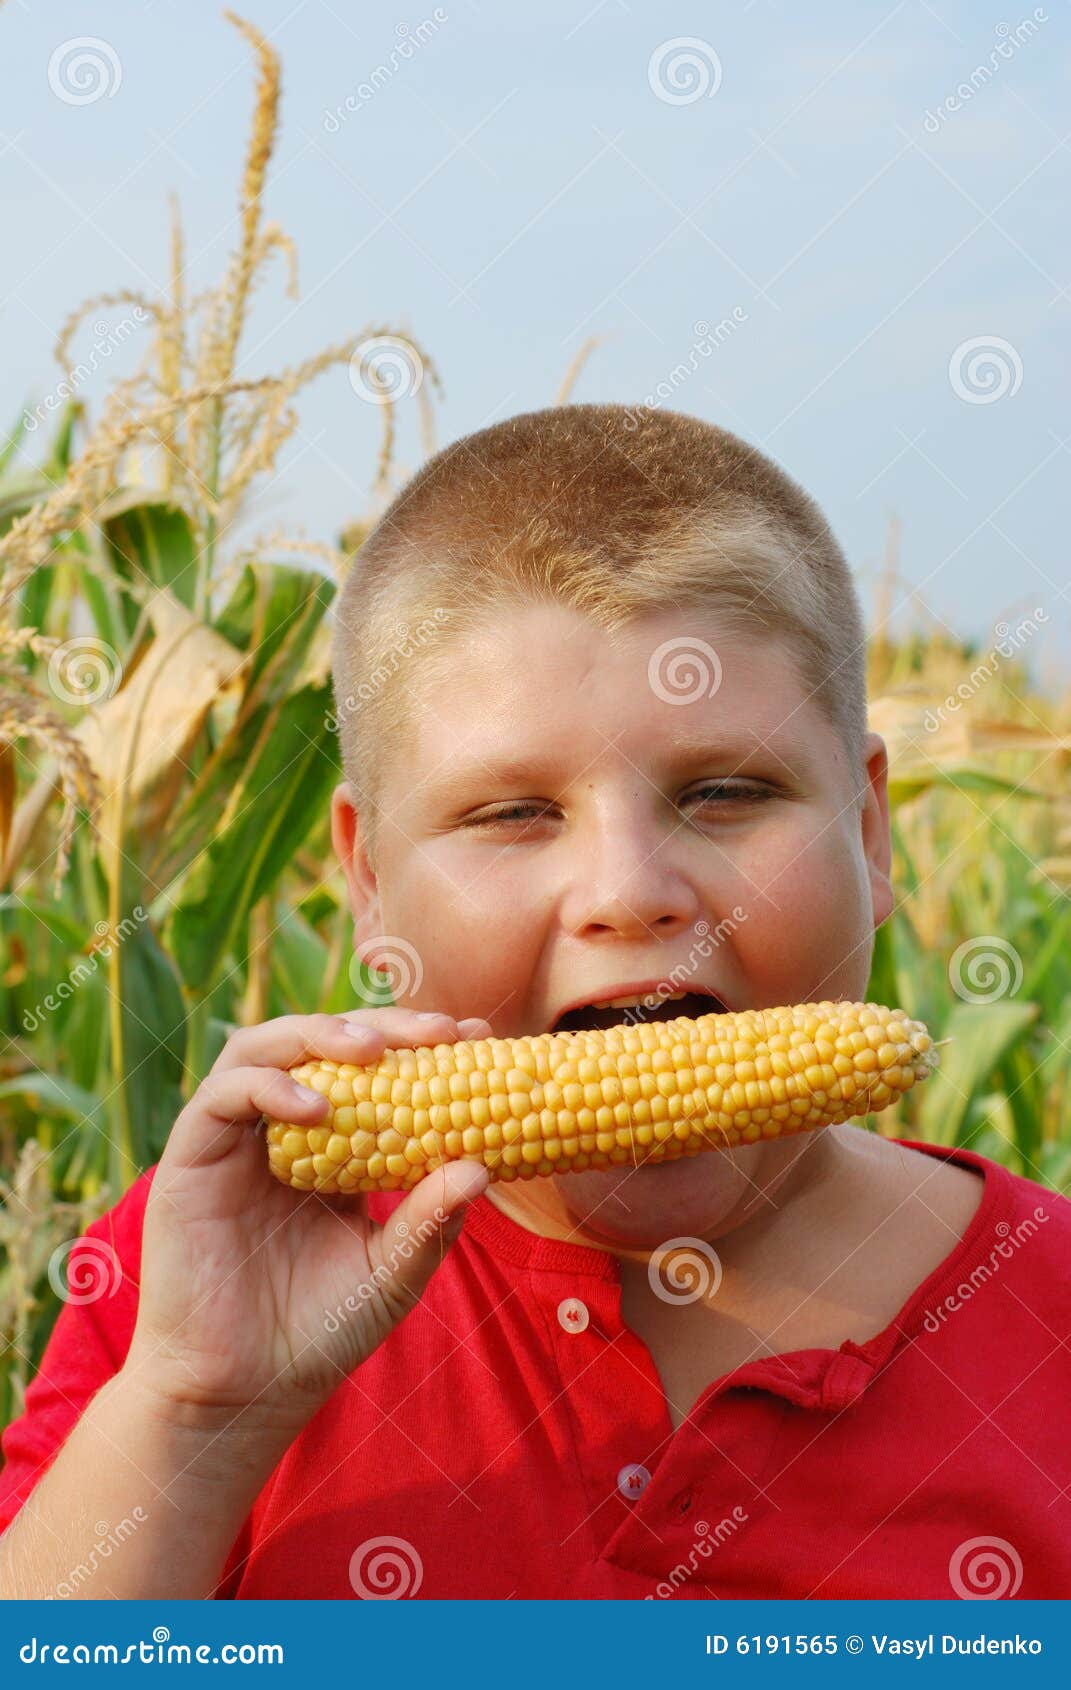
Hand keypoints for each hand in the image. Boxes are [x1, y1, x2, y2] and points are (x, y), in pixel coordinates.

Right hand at [121, 1008, 491, 1432]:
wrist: (244, 1394)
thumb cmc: (319, 1333)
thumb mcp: (392, 1274)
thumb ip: (430, 1222)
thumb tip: (481, 1167)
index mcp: (335, 1148)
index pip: (375, 1070)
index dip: (422, 1046)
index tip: (478, 1036)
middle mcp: (281, 1131)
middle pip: (322, 1042)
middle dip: (382, 1025)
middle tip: (438, 1032)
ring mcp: (233, 1140)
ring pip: (264, 1046)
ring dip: (321, 1035)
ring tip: (374, 1051)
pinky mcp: (191, 1158)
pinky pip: (222, 1095)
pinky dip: (270, 1086)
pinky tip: (317, 1107)